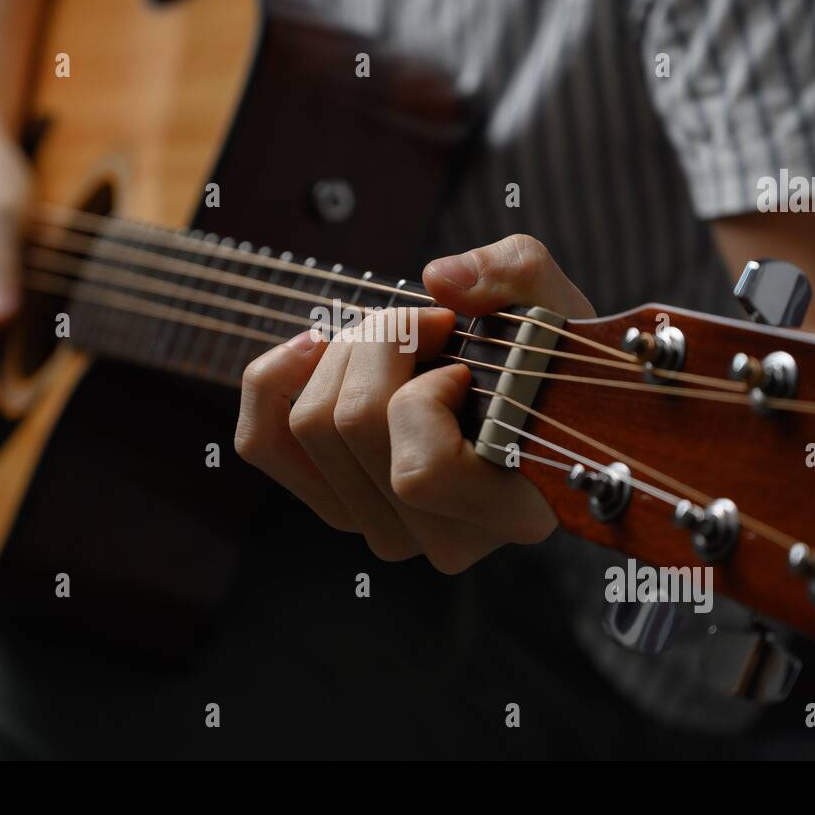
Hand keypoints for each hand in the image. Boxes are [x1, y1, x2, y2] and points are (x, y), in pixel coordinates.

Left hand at [236, 234, 595, 572]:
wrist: (529, 397)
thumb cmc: (546, 361)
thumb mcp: (553, 304)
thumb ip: (516, 274)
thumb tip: (440, 278)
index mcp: (511, 511)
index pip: (419, 472)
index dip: (425, 395)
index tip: (463, 361)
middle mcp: (443, 540)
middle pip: (350, 426)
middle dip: (380, 342)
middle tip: (425, 325)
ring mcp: (385, 529)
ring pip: (309, 424)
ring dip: (344, 352)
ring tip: (395, 340)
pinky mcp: (337, 505)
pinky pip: (260, 443)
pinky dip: (273, 380)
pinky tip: (313, 347)